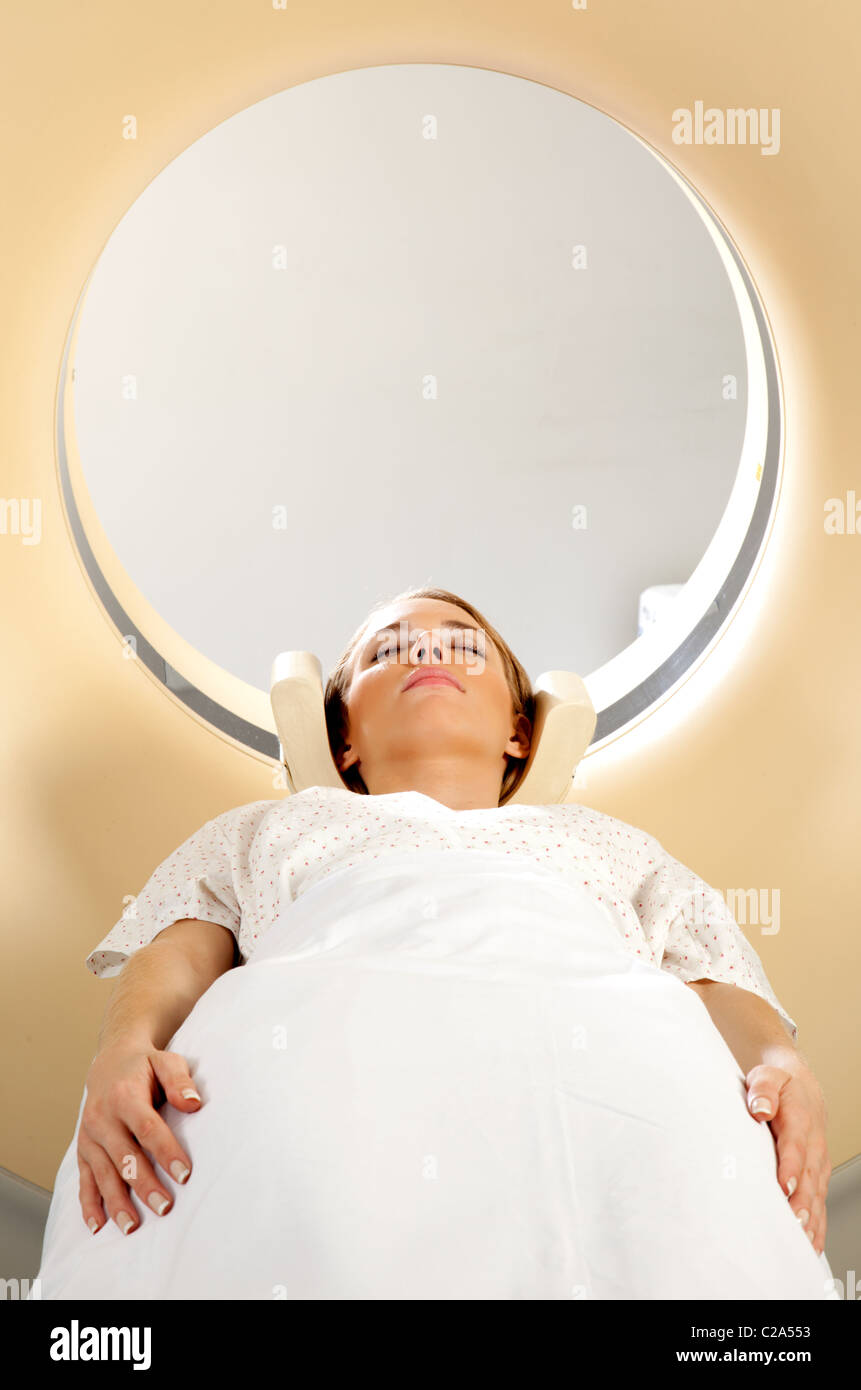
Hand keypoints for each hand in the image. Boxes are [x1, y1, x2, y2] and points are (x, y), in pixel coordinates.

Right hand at [77, 1043, 202, 1235]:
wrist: (110, 1062)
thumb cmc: (145, 1067)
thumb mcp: (165, 1062)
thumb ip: (180, 1081)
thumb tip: (193, 1102)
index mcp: (125, 1096)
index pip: (148, 1128)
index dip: (166, 1152)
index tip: (184, 1174)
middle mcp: (102, 1118)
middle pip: (125, 1156)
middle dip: (144, 1184)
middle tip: (164, 1207)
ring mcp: (90, 1136)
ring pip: (103, 1173)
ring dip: (117, 1201)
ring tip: (133, 1226)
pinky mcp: (83, 1150)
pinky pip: (84, 1179)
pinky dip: (89, 1203)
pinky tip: (97, 1225)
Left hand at [745, 1062, 831, 1255]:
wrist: (801, 1086)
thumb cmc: (779, 1084)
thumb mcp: (767, 1077)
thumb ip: (762, 1091)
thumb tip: (760, 1108)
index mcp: (800, 1120)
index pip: (794, 1145)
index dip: (790, 1167)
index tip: (783, 1186)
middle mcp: (813, 1144)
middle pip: (808, 1177)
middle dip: (802, 1202)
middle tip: (793, 1223)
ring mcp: (818, 1162)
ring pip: (816, 1193)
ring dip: (811, 1217)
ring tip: (802, 1240)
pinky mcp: (817, 1174)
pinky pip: (820, 1201)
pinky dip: (818, 1223)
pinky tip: (811, 1242)